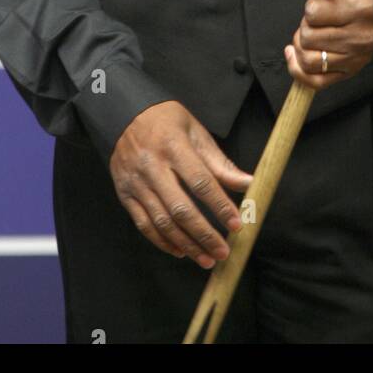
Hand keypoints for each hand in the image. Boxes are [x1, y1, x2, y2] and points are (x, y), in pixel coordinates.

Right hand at [110, 100, 253, 268]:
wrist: (124, 113)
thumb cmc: (167, 121)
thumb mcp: (195, 132)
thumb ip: (219, 163)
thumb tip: (248, 183)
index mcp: (174, 146)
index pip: (200, 182)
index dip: (219, 206)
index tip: (236, 224)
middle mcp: (152, 166)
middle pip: (180, 208)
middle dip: (204, 234)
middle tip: (223, 252)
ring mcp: (135, 182)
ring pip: (162, 221)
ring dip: (186, 244)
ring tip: (206, 259)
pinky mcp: (124, 193)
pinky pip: (143, 224)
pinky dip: (162, 241)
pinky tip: (180, 251)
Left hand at [285, 0, 372, 89]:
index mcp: (362, 7)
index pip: (314, 13)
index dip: (311, 6)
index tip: (322, 2)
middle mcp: (361, 37)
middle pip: (309, 38)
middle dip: (305, 26)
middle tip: (316, 20)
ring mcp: (356, 58)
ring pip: (309, 60)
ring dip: (301, 46)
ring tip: (310, 35)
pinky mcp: (349, 73)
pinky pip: (315, 82)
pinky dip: (298, 70)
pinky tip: (295, 55)